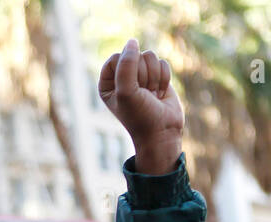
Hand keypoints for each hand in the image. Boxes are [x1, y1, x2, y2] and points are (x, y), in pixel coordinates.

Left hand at [99, 40, 183, 175]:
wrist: (162, 132)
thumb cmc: (140, 116)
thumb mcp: (126, 91)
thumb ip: (127, 64)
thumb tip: (133, 41)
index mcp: (107, 82)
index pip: (116, 58)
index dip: (127, 70)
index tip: (129, 89)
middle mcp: (122, 77)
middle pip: (135, 55)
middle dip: (143, 75)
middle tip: (143, 95)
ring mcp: (141, 75)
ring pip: (150, 56)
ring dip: (154, 77)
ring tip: (151, 95)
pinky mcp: (157, 75)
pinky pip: (163, 62)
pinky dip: (164, 78)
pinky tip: (160, 94)